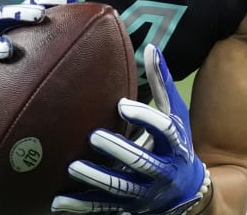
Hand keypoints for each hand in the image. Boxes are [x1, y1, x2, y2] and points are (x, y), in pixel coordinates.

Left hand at [52, 44, 208, 214]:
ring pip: (120, 188)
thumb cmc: (175, 144)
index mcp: (175, 145)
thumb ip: (162, 85)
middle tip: (94, 136)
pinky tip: (58, 202)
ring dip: (96, 179)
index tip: (122, 106)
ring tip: (73, 167)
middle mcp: (163, 172)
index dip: (144, 119)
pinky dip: (81, 206)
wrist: (187, 192)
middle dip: (119, 151)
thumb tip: (152, 47)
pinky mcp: (129, 207)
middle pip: (141, 163)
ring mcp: (145, 193)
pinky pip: (103, 208)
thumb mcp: (175, 115)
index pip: (164, 131)